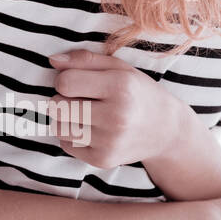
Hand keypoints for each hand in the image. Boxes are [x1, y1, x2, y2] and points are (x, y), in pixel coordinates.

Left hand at [48, 50, 185, 166]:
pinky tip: (91, 130)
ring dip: (64, 119)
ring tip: (84, 114)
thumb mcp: (119, 68)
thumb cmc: (137, 93)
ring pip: (58, 127)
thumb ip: (85, 59)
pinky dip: (72, 137)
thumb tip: (53, 60)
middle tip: (79, 99)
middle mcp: (116, 116)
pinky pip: (66, 145)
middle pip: (57, 106)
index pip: (64, 83)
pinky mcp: (103, 160)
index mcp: (120, 87)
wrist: (167, 130)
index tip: (76, 82)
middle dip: (61, 99)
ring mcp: (110, 142)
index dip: (64, 80)